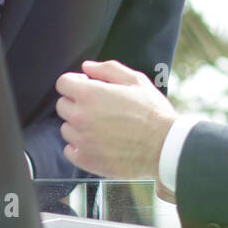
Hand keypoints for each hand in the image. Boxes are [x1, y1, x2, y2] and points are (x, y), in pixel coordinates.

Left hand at [55, 60, 175, 179]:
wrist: (164, 147)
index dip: (75, 82)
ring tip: (103, 127)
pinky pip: (70, 150)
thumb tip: (87, 67)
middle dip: (77, 103)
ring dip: (79, 126)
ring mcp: (81, 140)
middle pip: (62, 105)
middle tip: (99, 107)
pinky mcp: (86, 160)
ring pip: (66, 128)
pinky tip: (98, 143)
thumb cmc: (153, 113)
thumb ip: (108, 69)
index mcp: (90, 94)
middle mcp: (80, 117)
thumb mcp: (136, 81)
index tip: (86, 86)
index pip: (63, 83)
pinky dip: (80, 146)